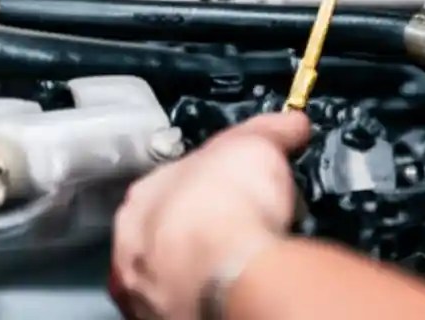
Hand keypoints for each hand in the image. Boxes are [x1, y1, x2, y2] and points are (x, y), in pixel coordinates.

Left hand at [108, 112, 310, 319]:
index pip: (171, 182)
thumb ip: (270, 131)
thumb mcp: (256, 143)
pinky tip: (234, 288)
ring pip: (171, 276)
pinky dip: (208, 299)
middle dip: (202, 228)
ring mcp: (145, 293)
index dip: (208, 182)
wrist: (231, 274)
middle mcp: (134, 248)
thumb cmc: (225, 208)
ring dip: (200, 268)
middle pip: (167, 232)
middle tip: (243, 226)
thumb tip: (290, 123)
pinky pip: (186, 307)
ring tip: (242, 262)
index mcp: (144, 197)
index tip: (235, 186)